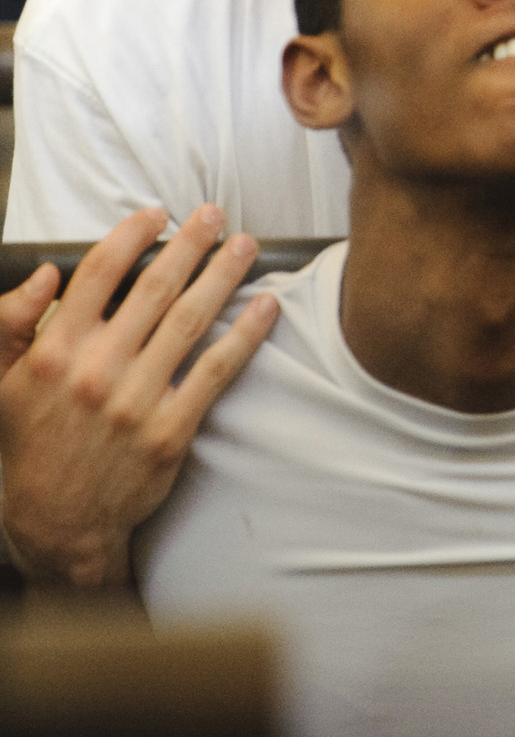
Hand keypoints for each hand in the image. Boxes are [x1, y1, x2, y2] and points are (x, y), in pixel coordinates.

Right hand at [0, 206, 278, 588]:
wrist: (57, 522)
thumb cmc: (32, 444)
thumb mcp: (0, 382)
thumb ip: (11, 323)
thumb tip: (45, 275)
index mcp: (54, 351)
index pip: (99, 274)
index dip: (132, 236)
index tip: (157, 214)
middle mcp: (96, 371)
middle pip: (154, 288)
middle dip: (190, 244)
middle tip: (215, 214)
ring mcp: (136, 402)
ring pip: (190, 321)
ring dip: (223, 276)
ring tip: (247, 246)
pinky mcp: (169, 432)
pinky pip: (215, 371)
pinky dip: (245, 335)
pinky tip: (265, 307)